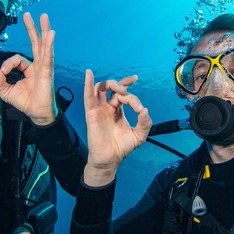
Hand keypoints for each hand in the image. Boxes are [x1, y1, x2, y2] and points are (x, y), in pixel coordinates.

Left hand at [0, 12, 57, 125]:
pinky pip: (47, 56)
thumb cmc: (26, 103)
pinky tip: (50, 34)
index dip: (7, 64)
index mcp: (29, 69)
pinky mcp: (47, 72)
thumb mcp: (6, 92)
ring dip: (44, 30)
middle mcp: (38, 66)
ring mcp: (44, 67)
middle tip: (29, 15)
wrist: (37, 114)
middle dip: (32, 28)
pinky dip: (49, 45)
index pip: (17, 59)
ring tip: (44, 17)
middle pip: (36, 43)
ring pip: (43, 45)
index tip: (2, 73)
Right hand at [83, 69, 150, 186]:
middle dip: (122, 86)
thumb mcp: (139, 135)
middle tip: (128, 90)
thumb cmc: (122, 148)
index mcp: (118, 111)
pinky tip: (89, 74)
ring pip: (101, 88)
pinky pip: (88, 96)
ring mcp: (99, 109)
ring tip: (119, 88)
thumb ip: (145, 123)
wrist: (110, 159)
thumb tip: (145, 110)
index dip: (133, 97)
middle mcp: (108, 107)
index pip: (125, 96)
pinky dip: (88, 84)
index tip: (139, 108)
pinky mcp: (91, 113)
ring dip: (111, 83)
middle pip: (113, 88)